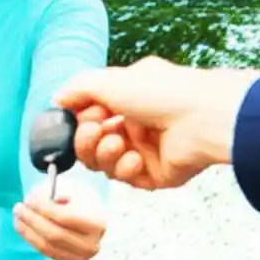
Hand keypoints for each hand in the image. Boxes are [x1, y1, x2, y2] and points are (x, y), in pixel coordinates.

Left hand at [13, 179, 106, 259]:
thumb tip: (41, 198)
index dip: (44, 209)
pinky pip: (45, 252)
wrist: (91, 217)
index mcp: (97, 223)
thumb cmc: (80, 199)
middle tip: (19, 207)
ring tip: (18, 215)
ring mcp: (80, 257)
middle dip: (33, 220)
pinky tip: (22, 226)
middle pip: (55, 234)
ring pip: (47, 246)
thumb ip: (59, 191)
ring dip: (28, 230)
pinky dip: (31, 239)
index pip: (65, 218)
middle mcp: (91, 244)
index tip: (30, 199)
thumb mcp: (74, 188)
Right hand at [54, 56, 259, 189]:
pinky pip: (127, 179)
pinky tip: (135, 157)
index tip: (78, 118)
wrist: (202, 117)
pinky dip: (125, 169)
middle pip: (93, 144)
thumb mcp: (109, 80)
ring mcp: (148, 150)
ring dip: (104, 154)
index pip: (91, 116)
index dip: (80, 120)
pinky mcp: (157, 174)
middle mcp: (137, 124)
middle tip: (96, 132)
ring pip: (106, 163)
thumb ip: (77, 89)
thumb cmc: (161, 92)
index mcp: (130, 99)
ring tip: (118, 142)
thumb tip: (57, 99)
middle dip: (87, 140)